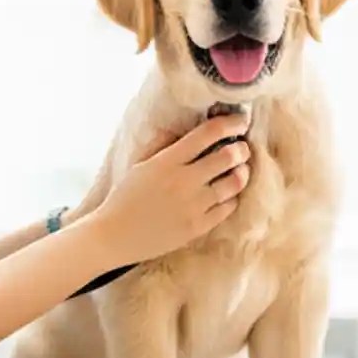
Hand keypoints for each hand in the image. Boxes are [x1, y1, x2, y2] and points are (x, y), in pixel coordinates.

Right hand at [89, 115, 251, 268]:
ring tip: (239, 170)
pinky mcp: (198, 227)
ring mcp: (193, 206)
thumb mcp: (140, 165)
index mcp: (167, 161)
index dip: (230, 123)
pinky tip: (226, 194)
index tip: (239, 120)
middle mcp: (184, 181)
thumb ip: (163, 146)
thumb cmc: (125, 198)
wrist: (114, 236)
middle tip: (242, 148)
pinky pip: (228, 207)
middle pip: (228, 156)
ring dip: (242, 172)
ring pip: (234, 183)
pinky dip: (231, 197)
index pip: (208, 134)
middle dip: (241, 149)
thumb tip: (187, 129)